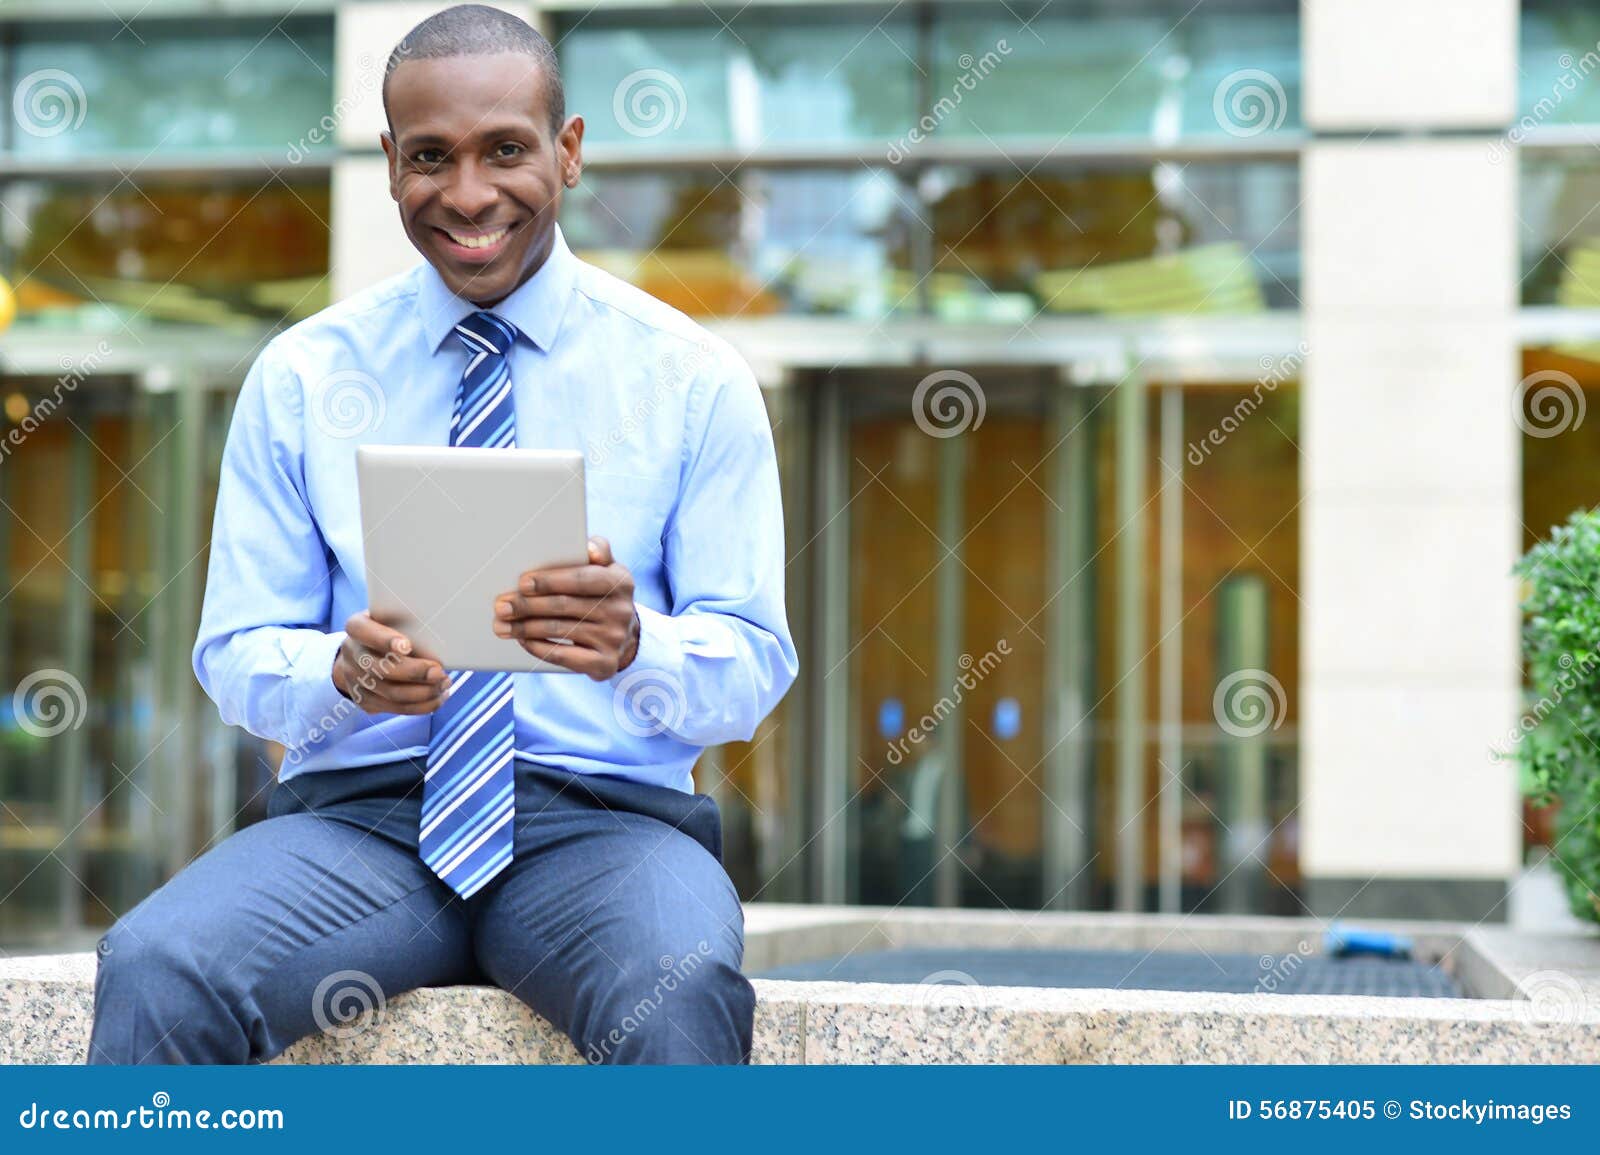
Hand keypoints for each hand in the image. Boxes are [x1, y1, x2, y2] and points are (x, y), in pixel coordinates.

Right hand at [333, 611, 449, 714]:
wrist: (361, 654)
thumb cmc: (389, 630)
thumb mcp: (393, 618)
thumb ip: (408, 624)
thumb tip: (440, 641)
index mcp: (356, 627)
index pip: (363, 631)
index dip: (384, 640)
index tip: (407, 646)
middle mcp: (351, 654)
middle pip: (380, 669)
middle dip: (414, 673)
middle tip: (439, 672)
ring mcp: (355, 680)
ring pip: (391, 694)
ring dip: (423, 693)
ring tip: (444, 684)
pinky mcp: (365, 701)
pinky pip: (396, 708)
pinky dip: (422, 705)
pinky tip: (438, 697)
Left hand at [494, 536, 639, 679]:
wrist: (625, 637)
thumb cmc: (603, 594)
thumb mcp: (607, 569)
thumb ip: (598, 550)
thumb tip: (588, 548)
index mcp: (620, 582)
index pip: (582, 578)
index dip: (550, 581)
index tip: (523, 583)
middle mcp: (620, 611)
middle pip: (565, 605)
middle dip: (528, 605)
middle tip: (501, 606)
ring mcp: (614, 639)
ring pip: (559, 630)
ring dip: (525, 628)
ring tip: (502, 625)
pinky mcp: (604, 663)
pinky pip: (564, 656)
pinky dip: (539, 648)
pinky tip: (523, 641)